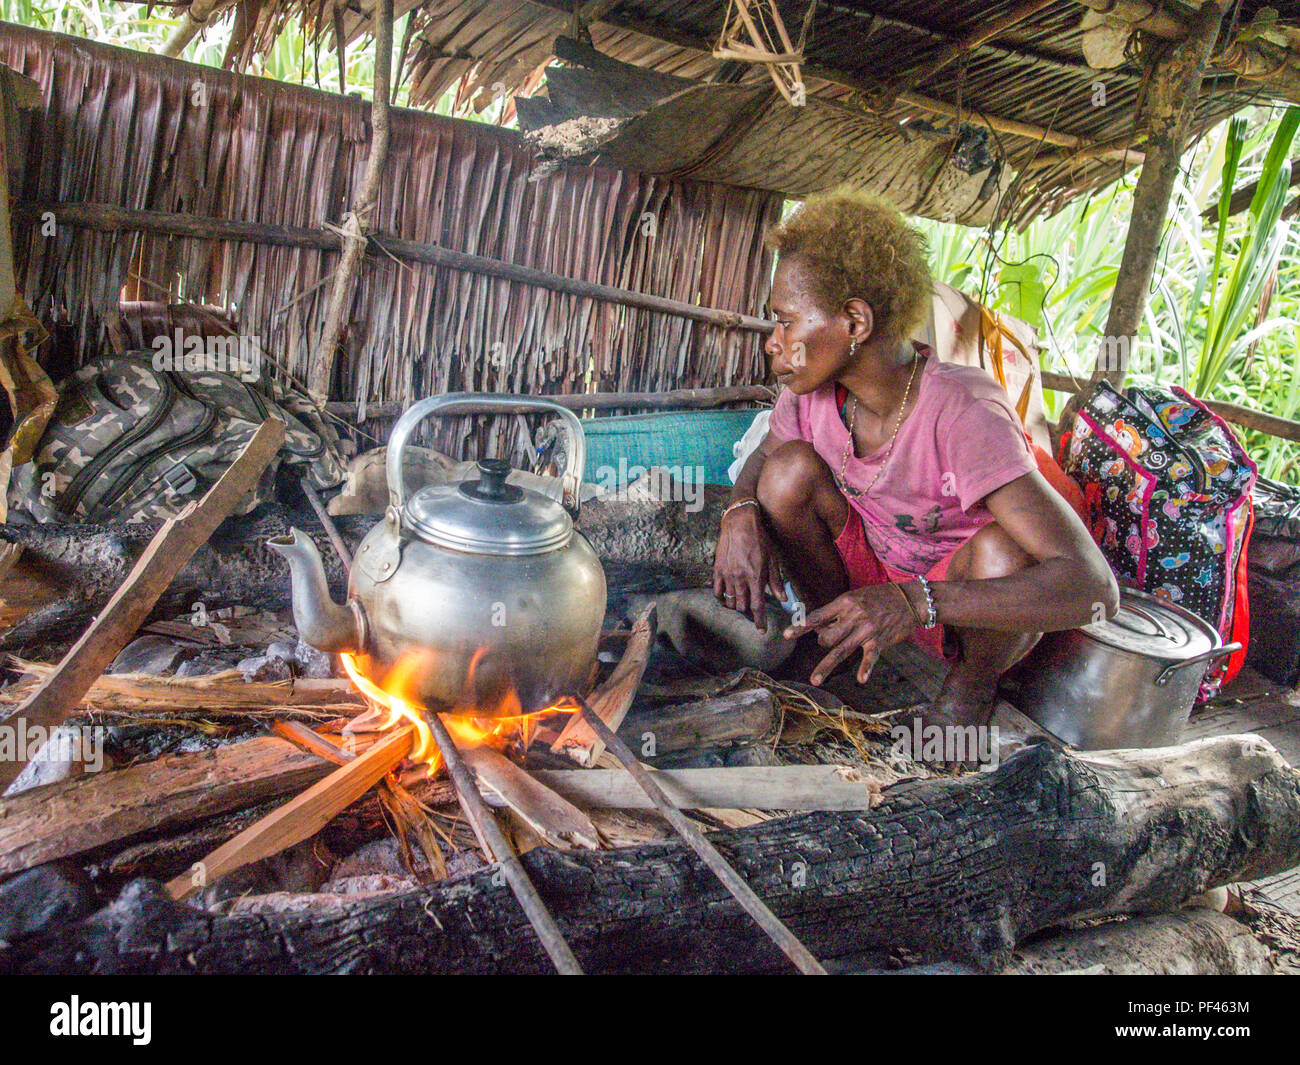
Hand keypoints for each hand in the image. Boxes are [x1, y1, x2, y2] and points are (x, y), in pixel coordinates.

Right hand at [713, 504, 784, 631]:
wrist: (739, 522)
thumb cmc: (759, 539)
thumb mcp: (772, 558)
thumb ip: (776, 580)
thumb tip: (783, 598)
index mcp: (756, 577)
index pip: (757, 606)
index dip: (759, 621)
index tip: (761, 630)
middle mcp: (740, 578)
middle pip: (742, 606)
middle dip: (748, 611)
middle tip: (752, 609)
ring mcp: (726, 575)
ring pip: (729, 601)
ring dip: (736, 605)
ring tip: (741, 602)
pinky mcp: (717, 569)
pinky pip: (716, 591)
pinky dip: (721, 598)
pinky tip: (726, 597)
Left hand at [784, 583, 916, 685]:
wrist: (910, 600)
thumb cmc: (879, 597)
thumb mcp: (856, 598)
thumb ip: (838, 612)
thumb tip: (818, 626)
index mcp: (844, 603)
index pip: (817, 616)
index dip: (801, 627)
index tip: (785, 635)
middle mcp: (853, 617)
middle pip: (826, 637)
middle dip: (821, 643)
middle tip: (828, 642)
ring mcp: (866, 630)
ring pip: (840, 651)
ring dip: (825, 667)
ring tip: (814, 680)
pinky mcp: (880, 641)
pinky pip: (870, 658)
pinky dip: (865, 669)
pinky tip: (861, 680)